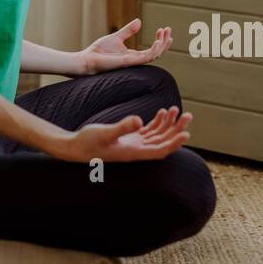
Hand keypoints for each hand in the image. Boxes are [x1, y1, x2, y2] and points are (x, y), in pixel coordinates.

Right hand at [50, 106, 192, 164]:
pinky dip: (157, 123)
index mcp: (132, 153)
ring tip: (177, 110)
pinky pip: (148, 132)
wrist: (74, 148)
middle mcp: (136, 151)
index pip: (159, 151)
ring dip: (168, 125)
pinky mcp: (129, 139)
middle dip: (176, 130)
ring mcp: (133, 145)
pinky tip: (162, 112)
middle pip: (162, 142)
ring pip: (157, 136)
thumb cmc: (87, 142)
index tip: (186, 134)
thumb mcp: (104, 133)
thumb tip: (139, 120)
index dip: (174, 143)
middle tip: (188, 116)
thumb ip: (122, 127)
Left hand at [76, 18, 172, 74]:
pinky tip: (158, 41)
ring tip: (165, 34)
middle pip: (156, 53)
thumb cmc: (99, 51)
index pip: (152, 50)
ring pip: (154, 56)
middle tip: (168, 30)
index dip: (160, 40)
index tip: (164, 29)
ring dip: (161, 45)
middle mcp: (135, 60)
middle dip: (164, 42)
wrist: (88, 59)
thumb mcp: (116, 37)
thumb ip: (128, 31)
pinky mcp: (128, 62)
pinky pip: (146, 58)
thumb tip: (139, 21)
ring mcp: (133, 62)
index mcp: (133, 55)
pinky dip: (154, 50)